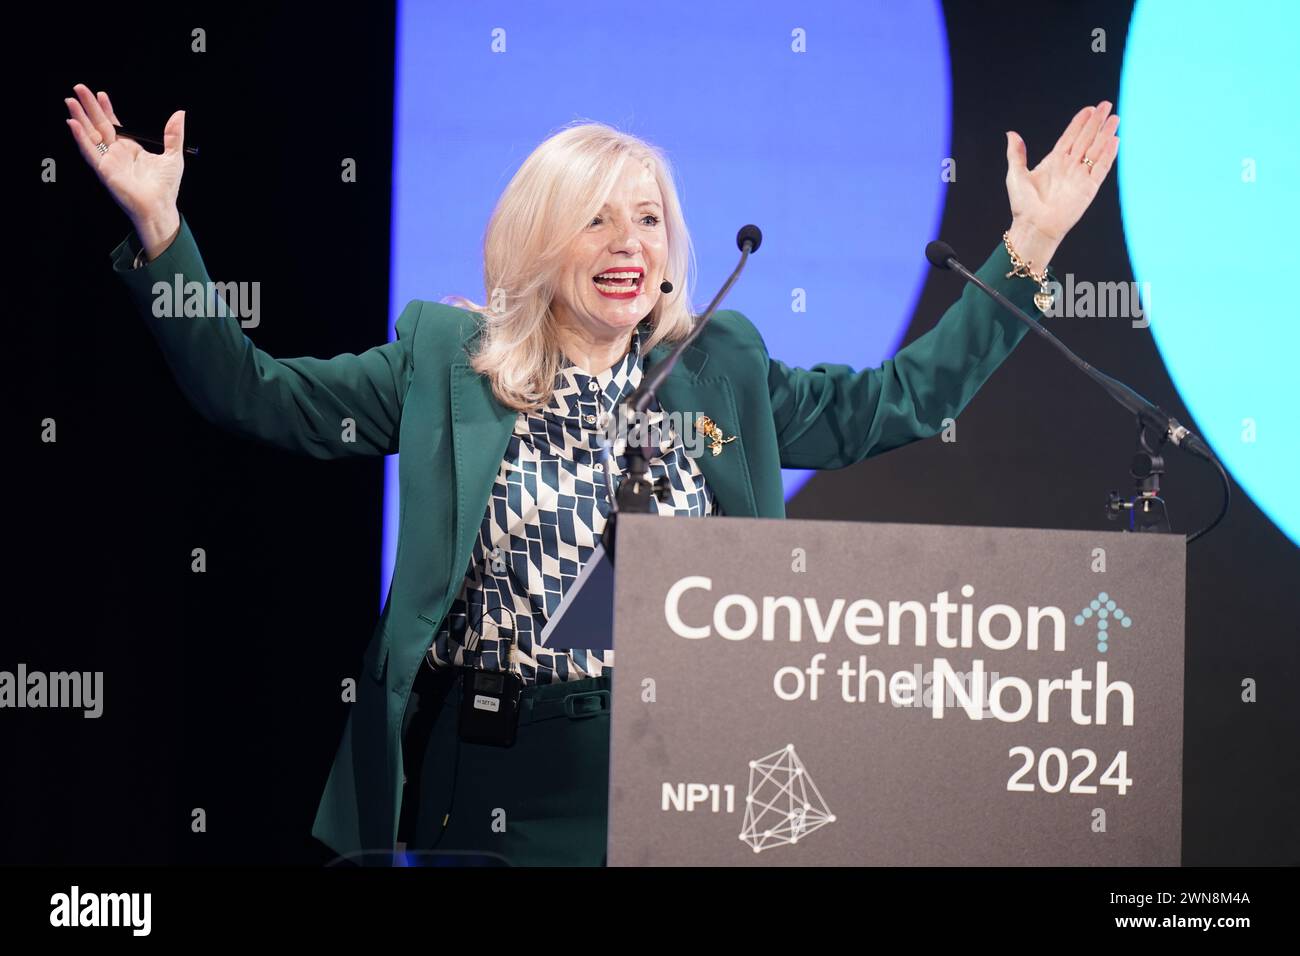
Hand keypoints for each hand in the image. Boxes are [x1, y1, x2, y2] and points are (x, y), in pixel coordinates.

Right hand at [64, 84, 184, 255]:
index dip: (107, 109)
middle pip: (99, 124)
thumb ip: (174, 134)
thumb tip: (180, 113)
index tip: (101, 94)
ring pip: (90, 134)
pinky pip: (89, 151)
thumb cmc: (165, 187)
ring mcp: (108, 160)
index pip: (115, 124)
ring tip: (71, 101)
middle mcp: (117, 153)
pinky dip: (81, 138)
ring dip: (80, 117)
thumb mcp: (173, 155)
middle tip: (79, 88)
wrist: (160, 207)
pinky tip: (73, 124)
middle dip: (88, 106)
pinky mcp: (103, 170)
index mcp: (130, 148)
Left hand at [1004, 100, 1120, 266]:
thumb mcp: (1016, 175)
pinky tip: (1114, 140)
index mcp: (1054, 161)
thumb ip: (1016, 154)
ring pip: (1096, 150)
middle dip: (1096, 122)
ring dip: (1105, 134)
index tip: (1089, 109)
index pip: (1070, 137)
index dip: (1080, 123)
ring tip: (1114, 118)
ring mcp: (1080, 176)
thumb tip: (1011, 134)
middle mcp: (1069, 166)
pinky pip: (1101, 168)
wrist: (1034, 226)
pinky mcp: (1089, 188)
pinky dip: (1108, 154)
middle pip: (1086, 139)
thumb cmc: (1023, 205)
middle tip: (1106, 105)